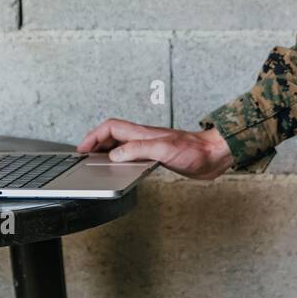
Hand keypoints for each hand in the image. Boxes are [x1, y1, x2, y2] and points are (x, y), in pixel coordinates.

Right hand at [75, 119, 233, 180]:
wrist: (215, 156)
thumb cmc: (195, 150)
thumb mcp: (163, 150)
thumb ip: (138, 150)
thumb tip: (115, 155)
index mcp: (142, 133)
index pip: (111, 127)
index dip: (94, 135)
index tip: (82, 148)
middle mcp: (144, 138)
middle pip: (113, 135)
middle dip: (96, 143)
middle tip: (84, 156)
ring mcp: (151, 147)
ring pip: (122, 146)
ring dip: (108, 152)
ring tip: (97, 163)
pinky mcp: (159, 157)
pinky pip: (133, 156)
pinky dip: (122, 161)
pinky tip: (122, 170)